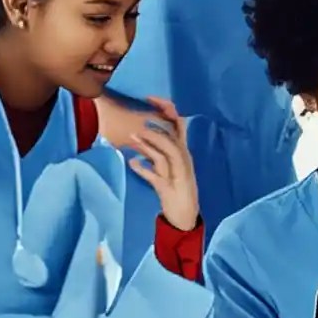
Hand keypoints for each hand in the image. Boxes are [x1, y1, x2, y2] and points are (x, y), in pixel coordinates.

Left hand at [127, 97, 199, 231]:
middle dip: (158, 125)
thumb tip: (138, 142)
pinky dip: (144, 170)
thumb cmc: (176, 192)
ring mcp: (177, 175)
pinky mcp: (169, 189)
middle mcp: (183, 162)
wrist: (185, 218)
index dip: (168, 111)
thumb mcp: (166, 170)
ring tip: (132, 138)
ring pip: (165, 155)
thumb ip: (154, 156)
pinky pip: (155, 177)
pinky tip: (133, 164)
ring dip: (150, 145)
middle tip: (140, 114)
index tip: (152, 99)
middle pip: (172, 139)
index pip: (179, 126)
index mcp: (184, 154)